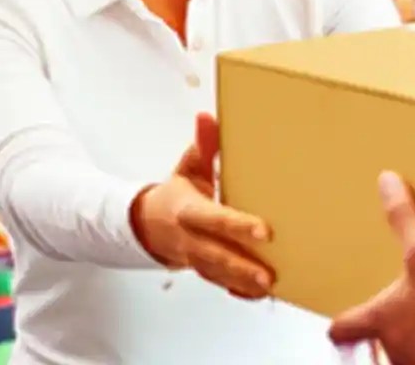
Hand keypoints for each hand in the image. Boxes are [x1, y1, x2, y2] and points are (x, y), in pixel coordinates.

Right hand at [131, 114, 275, 298]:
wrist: (145, 224)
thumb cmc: (175, 194)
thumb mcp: (188, 168)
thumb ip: (202, 145)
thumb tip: (208, 117)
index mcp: (187, 210)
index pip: (213, 219)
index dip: (236, 225)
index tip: (263, 230)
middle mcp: (189, 238)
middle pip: (216, 254)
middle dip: (241, 265)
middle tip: (268, 273)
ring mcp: (193, 258)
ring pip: (218, 274)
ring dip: (242, 282)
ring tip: (269, 286)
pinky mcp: (201, 270)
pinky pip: (219, 284)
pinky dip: (237, 292)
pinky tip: (258, 296)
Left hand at [329, 172, 414, 364]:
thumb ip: (404, 221)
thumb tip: (387, 185)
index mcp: (379, 319)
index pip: (342, 327)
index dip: (342, 320)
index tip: (340, 313)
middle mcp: (392, 347)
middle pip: (374, 337)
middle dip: (387, 319)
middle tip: (397, 301)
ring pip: (406, 345)